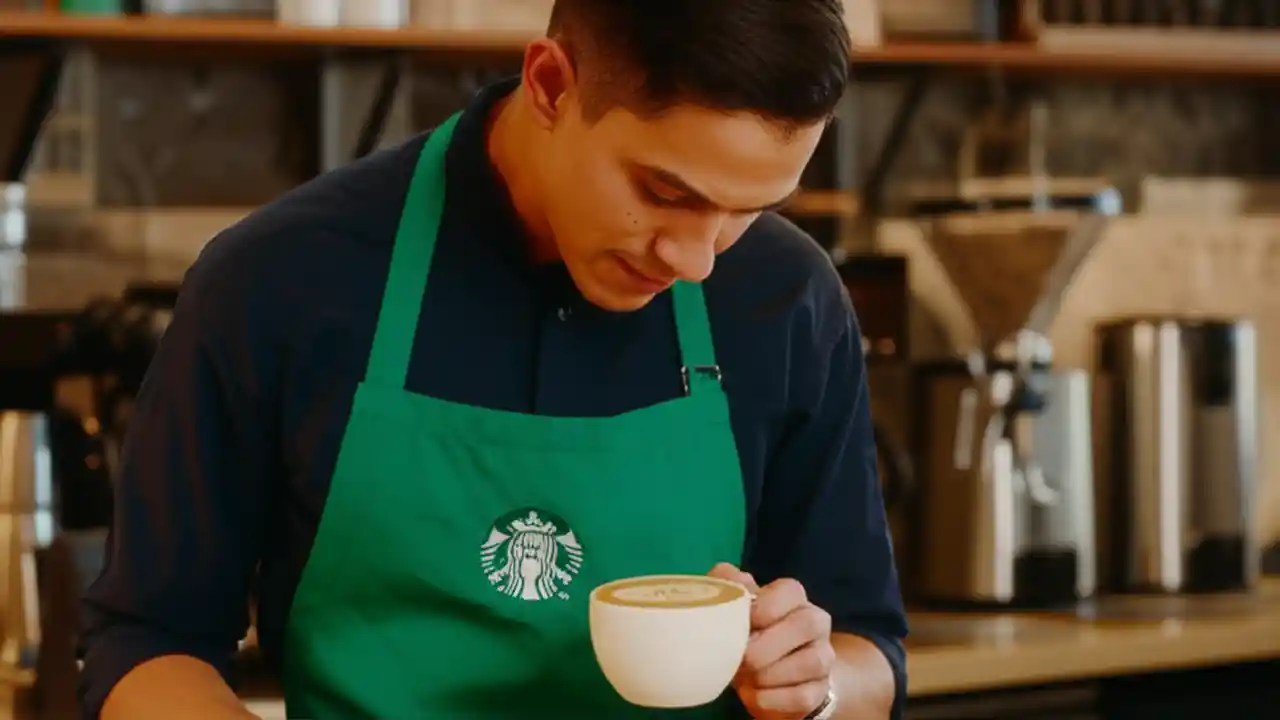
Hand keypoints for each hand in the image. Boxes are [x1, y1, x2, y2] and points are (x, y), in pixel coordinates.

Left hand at [709, 563, 833, 719]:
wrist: (768, 673)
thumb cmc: (747, 633)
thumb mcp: (734, 606)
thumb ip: (727, 584)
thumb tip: (729, 577)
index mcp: (793, 598)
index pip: (791, 591)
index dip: (766, 606)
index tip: (743, 622)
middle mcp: (815, 622)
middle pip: (806, 623)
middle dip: (766, 645)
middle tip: (739, 658)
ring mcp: (822, 657)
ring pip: (811, 662)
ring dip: (769, 674)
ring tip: (745, 678)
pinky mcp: (820, 690)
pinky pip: (803, 696)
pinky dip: (772, 699)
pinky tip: (753, 695)